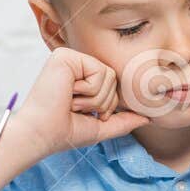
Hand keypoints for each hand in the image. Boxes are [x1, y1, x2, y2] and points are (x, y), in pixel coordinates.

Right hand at [0, 48, 149, 188]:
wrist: (41, 135)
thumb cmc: (64, 132)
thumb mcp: (99, 127)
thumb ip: (123, 121)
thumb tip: (148, 118)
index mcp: (80, 76)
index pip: (113, 84)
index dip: (106, 105)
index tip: (82, 113)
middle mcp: (75, 63)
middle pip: (114, 78)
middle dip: (100, 102)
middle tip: (75, 107)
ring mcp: (70, 58)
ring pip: (108, 75)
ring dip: (93, 98)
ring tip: (70, 102)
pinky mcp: (65, 56)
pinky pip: (98, 71)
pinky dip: (87, 91)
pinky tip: (68, 94)